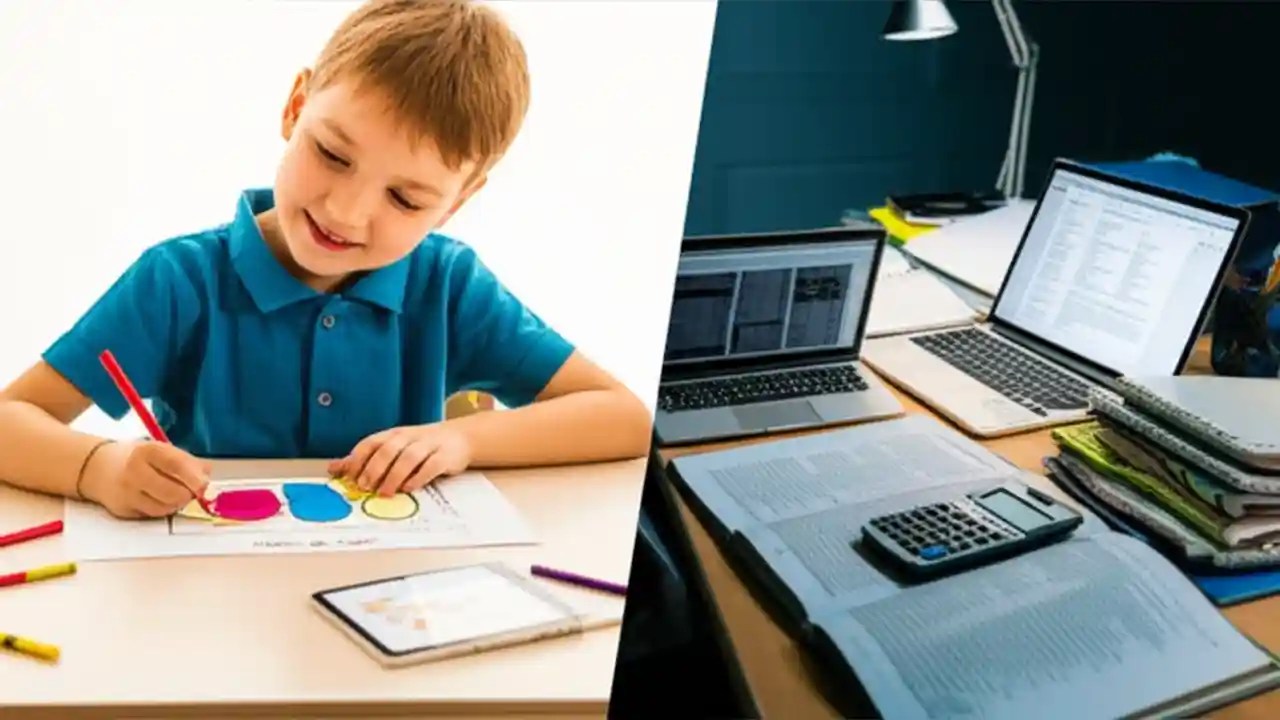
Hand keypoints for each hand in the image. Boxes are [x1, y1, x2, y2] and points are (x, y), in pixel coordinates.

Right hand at [81, 440, 210, 518]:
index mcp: (148, 450)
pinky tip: (156, 499)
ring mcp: (127, 493)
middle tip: (190, 491)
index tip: (206, 486)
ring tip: (172, 493)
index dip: (195, 478)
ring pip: (165, 508)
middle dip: (188, 495)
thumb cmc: (137, 458)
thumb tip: (208, 476)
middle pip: (174, 493)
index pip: (176, 465)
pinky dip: (161, 509)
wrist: (96, 467)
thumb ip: (187, 462)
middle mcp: (135, 471)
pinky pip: (153, 515)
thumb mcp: (161, 450)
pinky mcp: (123, 510)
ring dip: (176, 504)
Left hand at [328, 424, 472, 496]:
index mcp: (393, 435)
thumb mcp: (393, 448)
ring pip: (409, 457)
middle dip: (374, 468)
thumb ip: (366, 459)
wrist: (460, 438)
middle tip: (365, 487)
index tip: (350, 478)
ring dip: (394, 476)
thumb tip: (333, 468)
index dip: (358, 459)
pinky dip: (419, 477)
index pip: (371, 443)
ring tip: (385, 493)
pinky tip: (410, 488)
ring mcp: (428, 445)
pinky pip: (431, 466)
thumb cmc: (421, 446)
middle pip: (388, 449)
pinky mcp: (445, 456)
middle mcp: (409, 437)